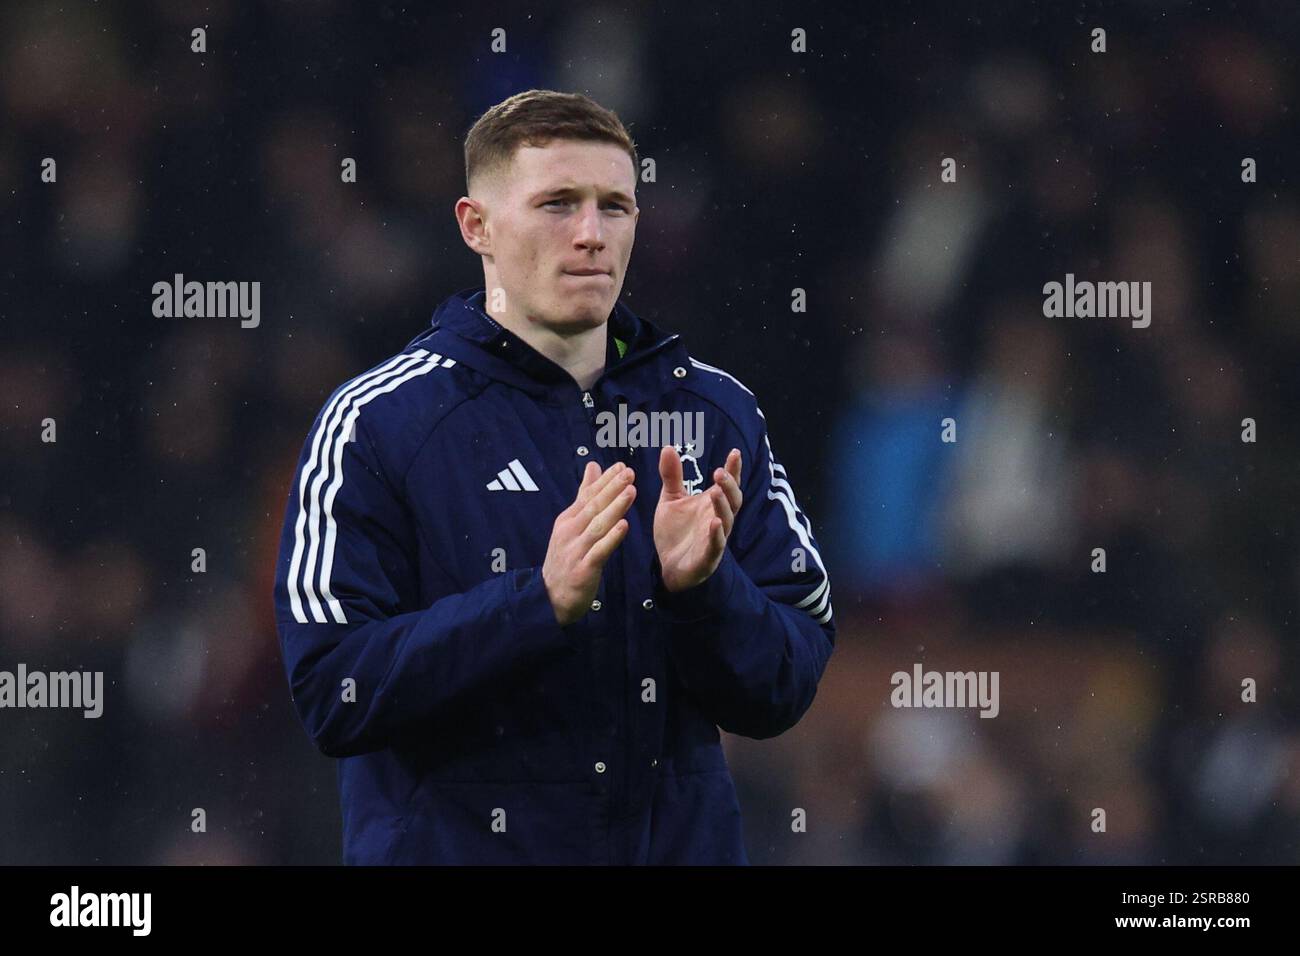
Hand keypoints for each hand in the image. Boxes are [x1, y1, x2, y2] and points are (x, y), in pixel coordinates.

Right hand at [542, 461, 635, 625]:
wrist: (549, 597)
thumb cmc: (565, 559)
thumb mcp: (570, 525)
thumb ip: (583, 496)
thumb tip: (593, 466)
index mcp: (568, 520)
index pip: (588, 495)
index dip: (605, 480)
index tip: (622, 466)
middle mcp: (570, 532)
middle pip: (593, 507)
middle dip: (612, 488)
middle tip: (629, 472)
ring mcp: (576, 550)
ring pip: (597, 525)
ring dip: (614, 508)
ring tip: (631, 492)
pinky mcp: (583, 569)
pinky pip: (599, 551)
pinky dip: (611, 538)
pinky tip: (624, 526)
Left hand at [653, 445, 742, 592]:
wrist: (668, 566)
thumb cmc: (676, 532)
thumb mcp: (671, 499)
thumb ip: (672, 476)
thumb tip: (668, 447)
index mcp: (712, 504)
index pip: (728, 484)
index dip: (733, 469)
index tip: (734, 452)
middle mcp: (718, 519)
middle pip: (733, 500)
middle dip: (729, 486)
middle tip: (719, 472)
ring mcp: (715, 538)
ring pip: (726, 521)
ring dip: (722, 505)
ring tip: (716, 491)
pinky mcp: (707, 557)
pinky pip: (715, 545)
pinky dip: (716, 535)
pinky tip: (714, 523)